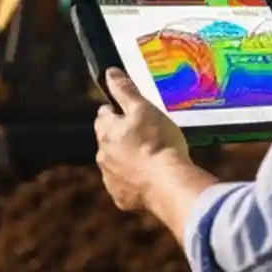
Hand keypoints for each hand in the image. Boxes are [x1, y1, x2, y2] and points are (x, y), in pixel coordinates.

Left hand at [93, 67, 190, 211]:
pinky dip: (135, 182)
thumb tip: (109, 72)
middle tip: (145, 135)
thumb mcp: (144, 109)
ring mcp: (111, 179)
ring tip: (151, 159)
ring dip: (127, 161)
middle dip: (121, 137)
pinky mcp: (122, 198)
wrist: (168, 185)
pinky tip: (152, 179)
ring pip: (116, 165)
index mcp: (106, 132)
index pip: (104, 115)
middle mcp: (103, 156)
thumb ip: (125, 90)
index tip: (130, 112)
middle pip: (108, 141)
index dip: (117, 111)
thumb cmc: (158, 142)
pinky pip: (126, 187)